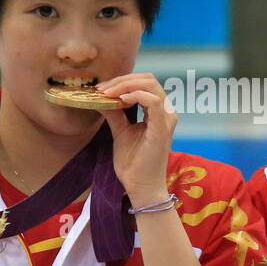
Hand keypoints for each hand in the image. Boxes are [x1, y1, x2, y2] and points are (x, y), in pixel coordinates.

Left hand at [97, 72, 176, 203]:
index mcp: (158, 112)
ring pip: (151, 85)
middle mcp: (166, 112)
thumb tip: (100, 97)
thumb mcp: (120, 132)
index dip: (123, 81)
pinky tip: (120, 101)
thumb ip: (114, 113)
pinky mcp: (163, 128)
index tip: (101, 89)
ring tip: (107, 93)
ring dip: (126, 85)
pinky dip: (135, 96)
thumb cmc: (134, 163)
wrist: (141, 186)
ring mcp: (166, 119)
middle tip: (102, 89)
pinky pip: (153, 101)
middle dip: (122, 80)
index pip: (144, 84)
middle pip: (148, 79)